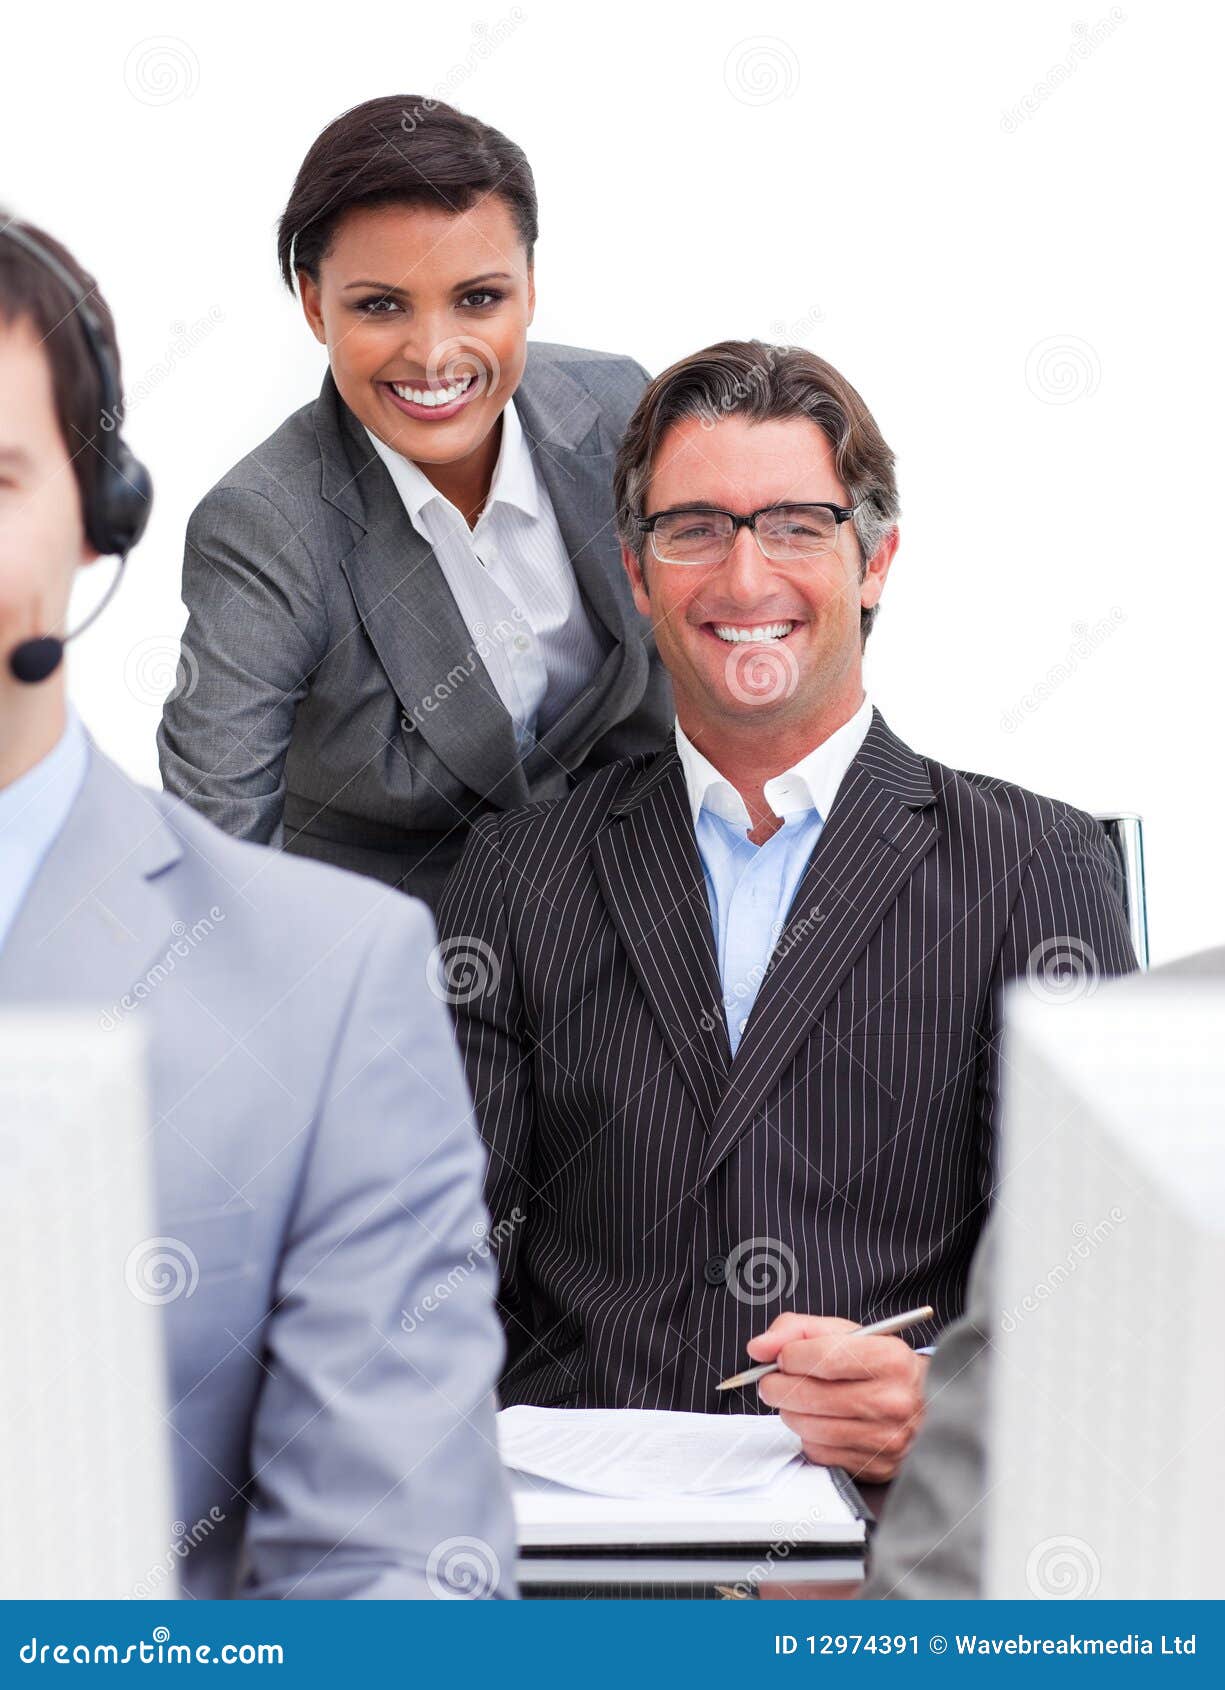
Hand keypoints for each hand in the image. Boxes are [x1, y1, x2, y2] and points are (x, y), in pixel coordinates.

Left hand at [745, 1312, 927, 1481]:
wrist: (928, 1404)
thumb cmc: (881, 1366)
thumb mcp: (848, 1334)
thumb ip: (798, 1331)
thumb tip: (759, 1347)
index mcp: (889, 1359)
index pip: (824, 1358)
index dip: (789, 1356)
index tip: (780, 1357)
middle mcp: (892, 1401)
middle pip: (811, 1396)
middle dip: (778, 1386)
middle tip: (772, 1381)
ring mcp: (886, 1439)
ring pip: (810, 1427)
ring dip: (790, 1412)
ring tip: (796, 1400)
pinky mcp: (875, 1467)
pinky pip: (820, 1453)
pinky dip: (809, 1436)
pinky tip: (820, 1422)